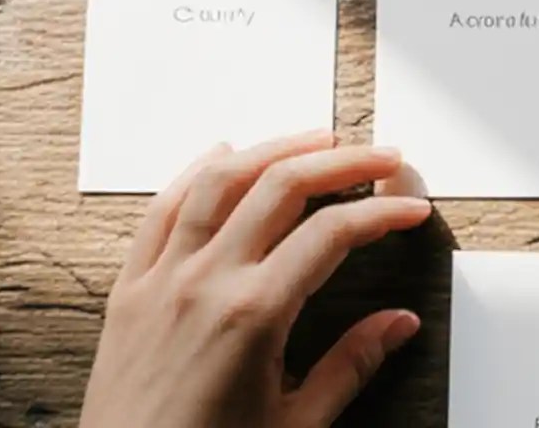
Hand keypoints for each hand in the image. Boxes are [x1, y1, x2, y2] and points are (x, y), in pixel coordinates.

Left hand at [80, 130, 431, 427]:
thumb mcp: (295, 424)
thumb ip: (350, 366)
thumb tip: (398, 325)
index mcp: (252, 315)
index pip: (331, 235)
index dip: (381, 214)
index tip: (410, 209)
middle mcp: (204, 282)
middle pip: (281, 187)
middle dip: (341, 161)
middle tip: (380, 155)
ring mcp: (161, 278)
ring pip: (219, 181)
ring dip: (274, 148)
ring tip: (316, 138)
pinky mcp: (129, 288)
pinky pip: (161, 208)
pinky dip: (194, 172)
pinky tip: (221, 156)